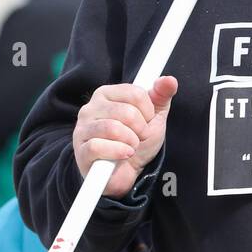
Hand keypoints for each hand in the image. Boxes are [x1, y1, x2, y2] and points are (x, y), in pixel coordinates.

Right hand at [72, 77, 177, 197]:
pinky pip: (98, 146)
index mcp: (106, 94)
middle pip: (127, 112)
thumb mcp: (153, 117)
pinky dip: (118, 152)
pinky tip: (124, 155)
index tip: (146, 121)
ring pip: (113, 128)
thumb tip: (170, 80)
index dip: (148, 111)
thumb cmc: (137, 140)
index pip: (135, 93)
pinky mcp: (81, 150)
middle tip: (138, 138)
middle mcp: (90, 108)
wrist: (127, 172)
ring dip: (131, 142)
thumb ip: (161, 95)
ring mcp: (82, 129)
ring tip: (131, 147)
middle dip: (141, 130)